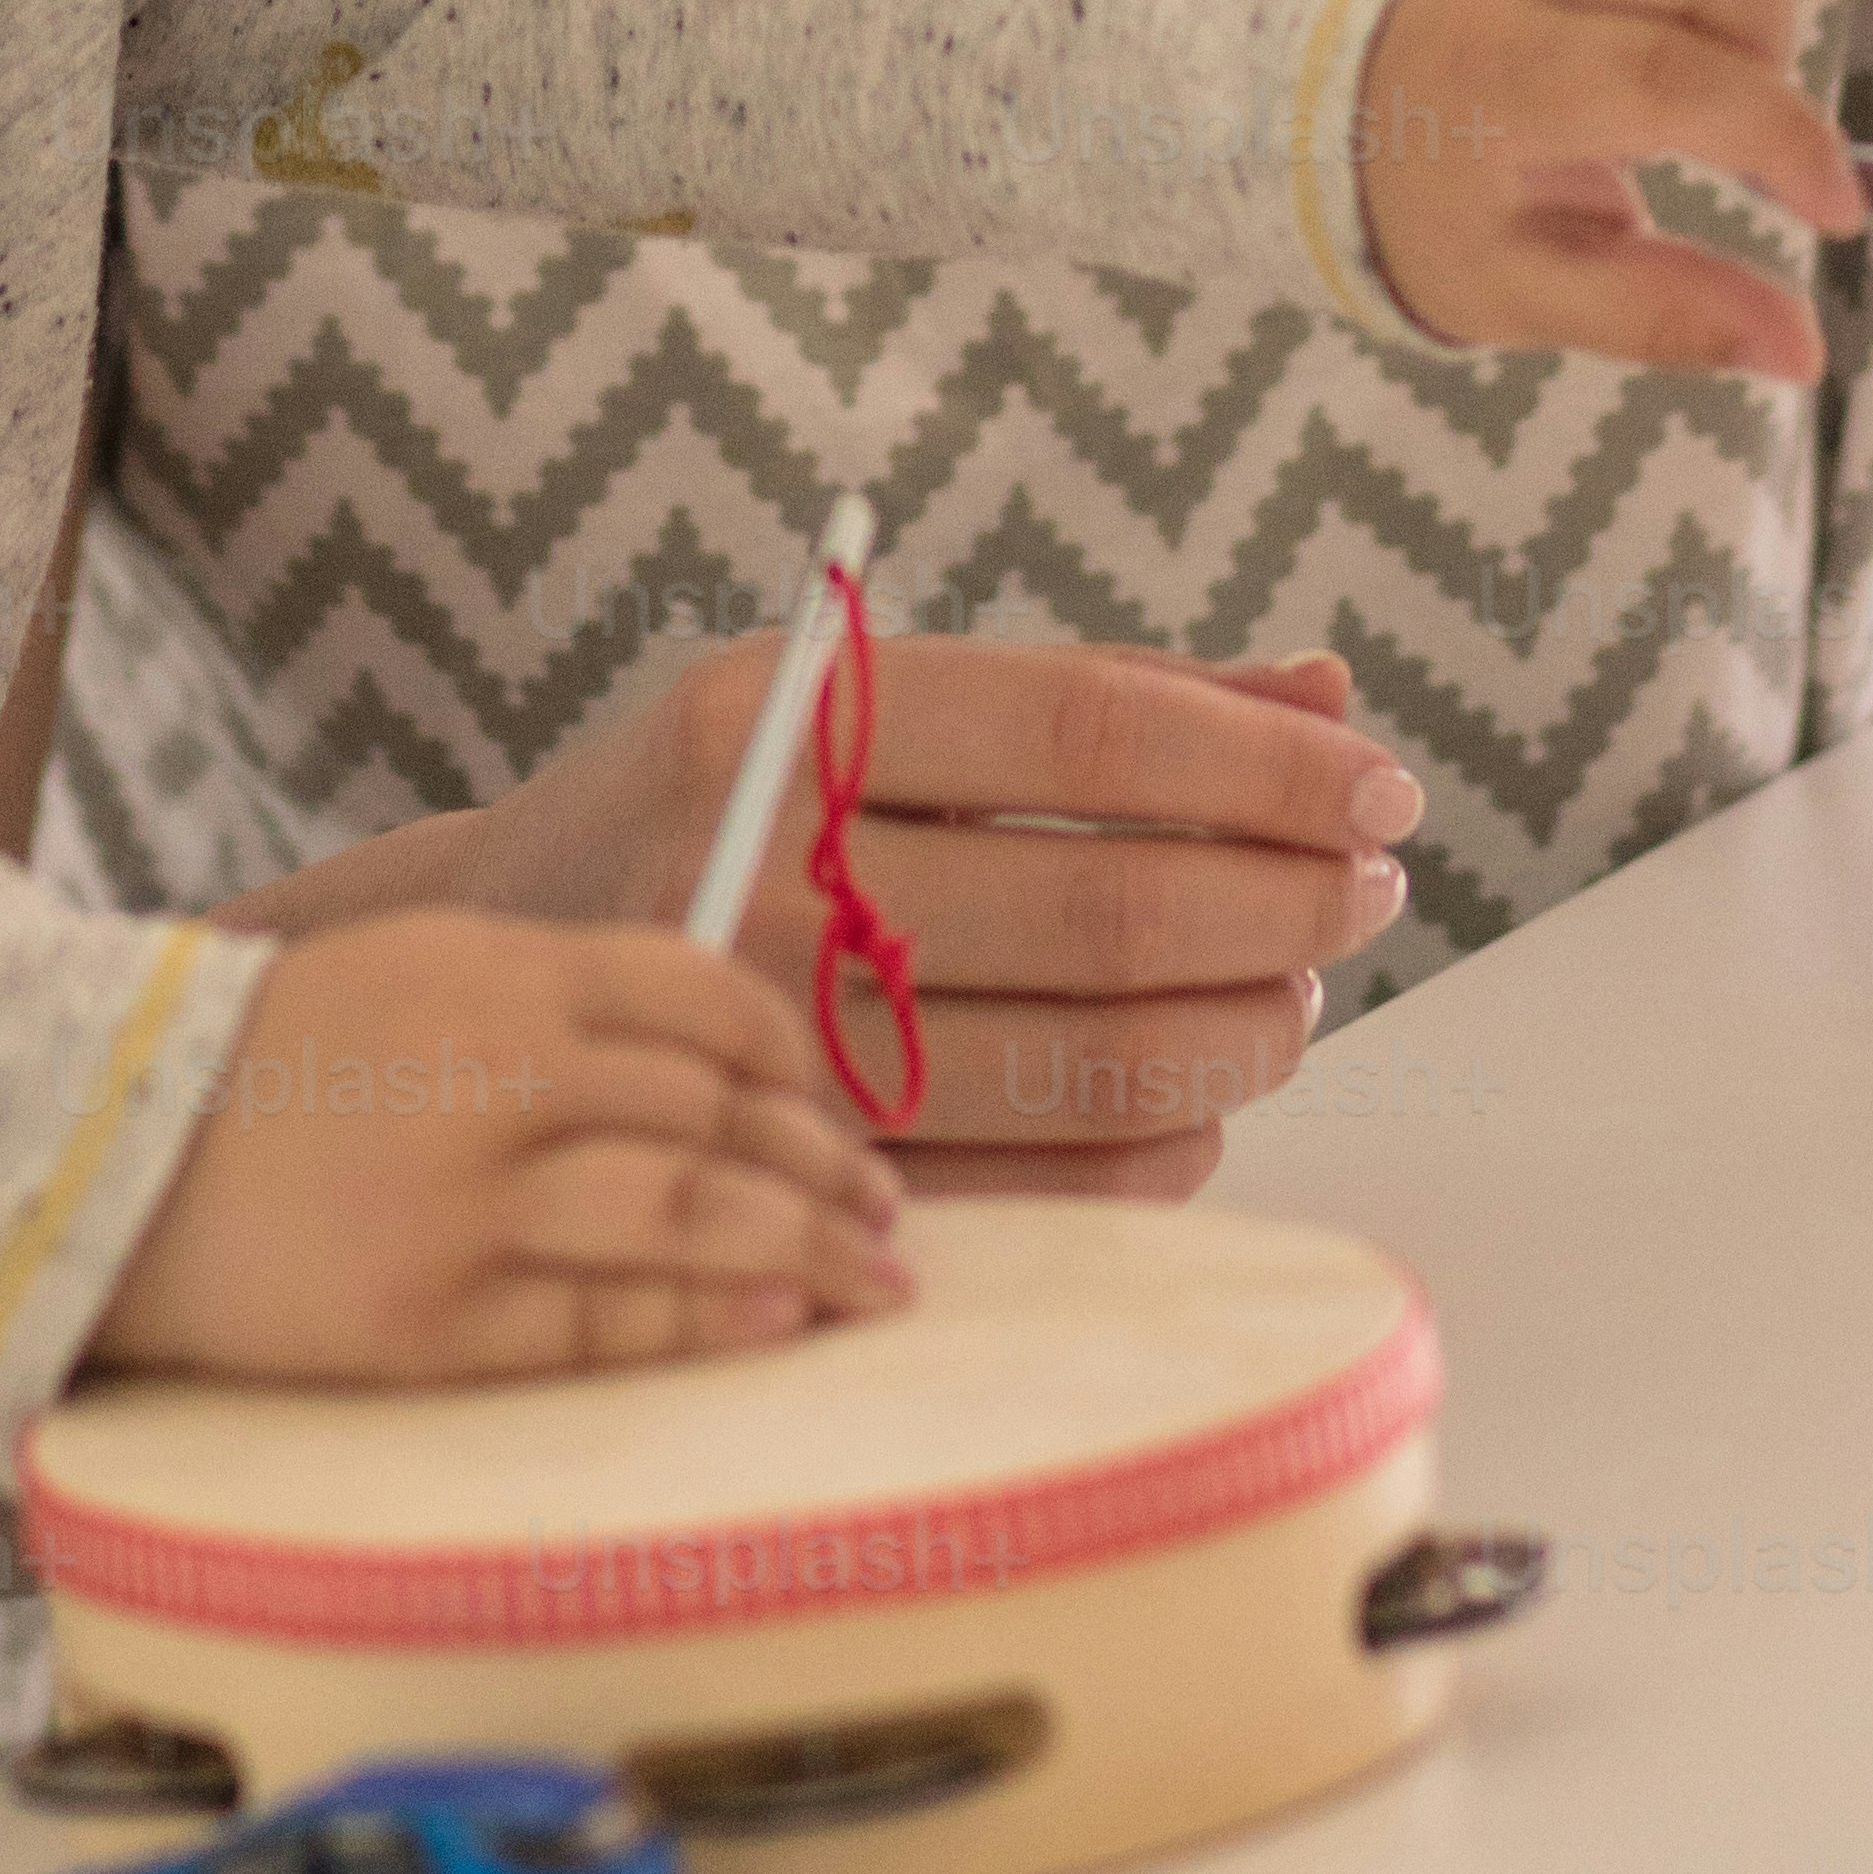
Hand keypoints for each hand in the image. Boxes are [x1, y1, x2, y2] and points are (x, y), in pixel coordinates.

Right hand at [84, 906, 914, 1386]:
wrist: (87, 1148)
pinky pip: (600, 1323)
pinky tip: (772, 1323)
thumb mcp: (408, 968)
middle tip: (887, 1211)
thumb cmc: (264, 1063)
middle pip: (717, 1114)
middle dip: (825, 1166)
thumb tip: (712, 1064)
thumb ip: (548, 998)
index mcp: (494, 969)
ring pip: (686, 1216)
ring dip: (802, 1249)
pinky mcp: (426, 1321)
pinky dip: (702, 1321)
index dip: (794, 1059)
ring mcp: (464, 1203)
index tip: (837, 1105)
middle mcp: (496, 1074)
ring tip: (869, 1282)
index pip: (702, 996)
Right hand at [240, 627, 1431, 1200]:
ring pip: (1104, 1058)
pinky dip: (1167, 1145)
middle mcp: (766, 871)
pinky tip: (1193, 1096)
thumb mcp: (856, 697)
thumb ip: (1099, 695)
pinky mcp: (804, 1174)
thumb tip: (1328, 689)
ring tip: (1287, 991)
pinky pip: (1056, 1184)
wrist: (493, 961)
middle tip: (1363, 893)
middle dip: (1290, 904)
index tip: (1379, 786)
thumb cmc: (725, 809)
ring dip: (1250, 1028)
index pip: (1088, 729)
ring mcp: (781, 1043)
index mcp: (785, 717)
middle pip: (1117, 906)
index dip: (1262, 763)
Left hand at [1364, 0, 1858, 374]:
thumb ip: (1660, 313)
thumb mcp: (1519, 284)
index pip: (1669, 78)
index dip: (1781, 137)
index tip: (1833, 206)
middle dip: (1767, 47)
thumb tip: (1801, 352)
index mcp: (1498, 71)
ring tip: (1756, 32)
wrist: (1311, 81)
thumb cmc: (1420, 189)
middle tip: (1749, 120)